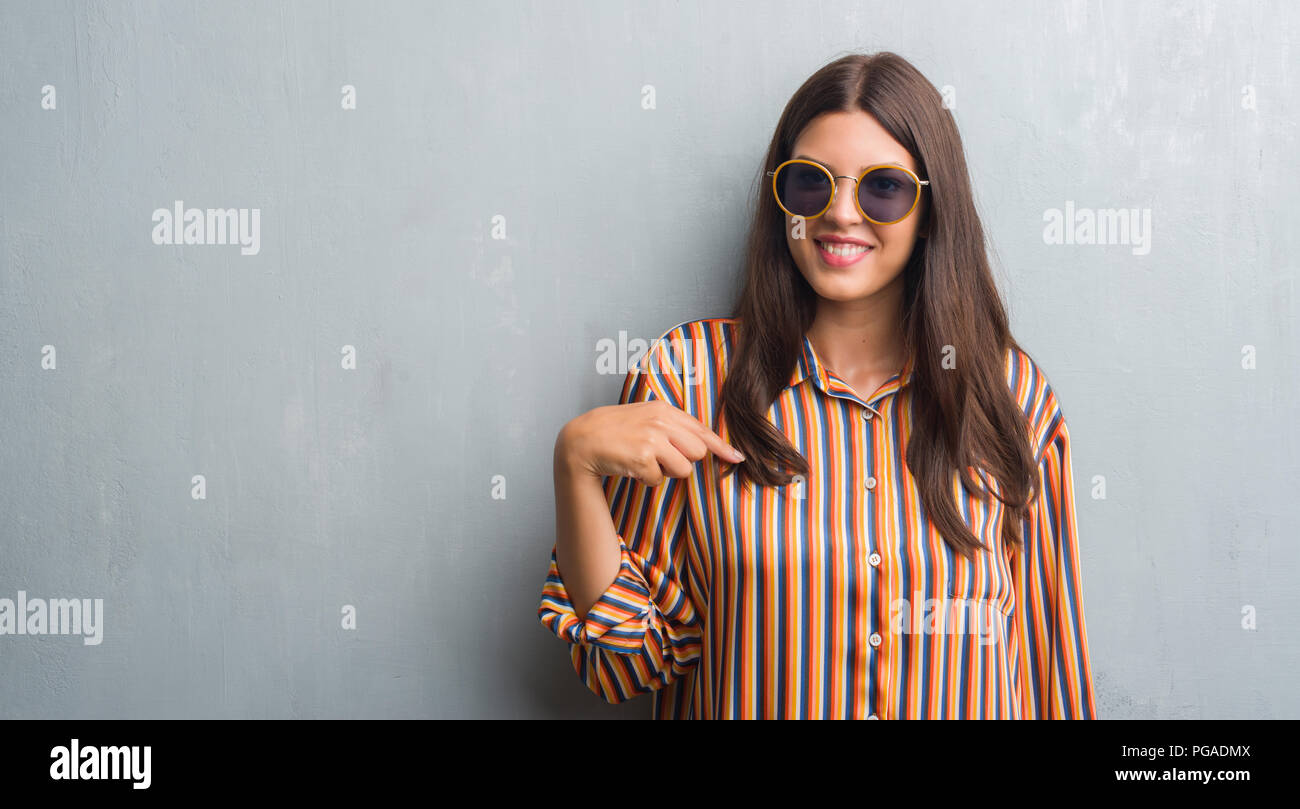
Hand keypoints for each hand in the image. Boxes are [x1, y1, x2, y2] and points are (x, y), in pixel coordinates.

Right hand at [556, 400, 744, 486]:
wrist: (582, 440)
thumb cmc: (615, 432)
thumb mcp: (645, 419)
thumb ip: (672, 428)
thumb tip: (702, 445)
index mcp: (664, 410)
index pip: (701, 430)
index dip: (722, 446)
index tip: (738, 458)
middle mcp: (661, 422)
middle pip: (697, 452)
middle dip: (682, 461)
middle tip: (658, 457)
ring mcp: (652, 439)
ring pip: (683, 469)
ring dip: (665, 473)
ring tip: (643, 461)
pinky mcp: (642, 457)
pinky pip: (658, 480)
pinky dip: (646, 479)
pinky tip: (631, 467)